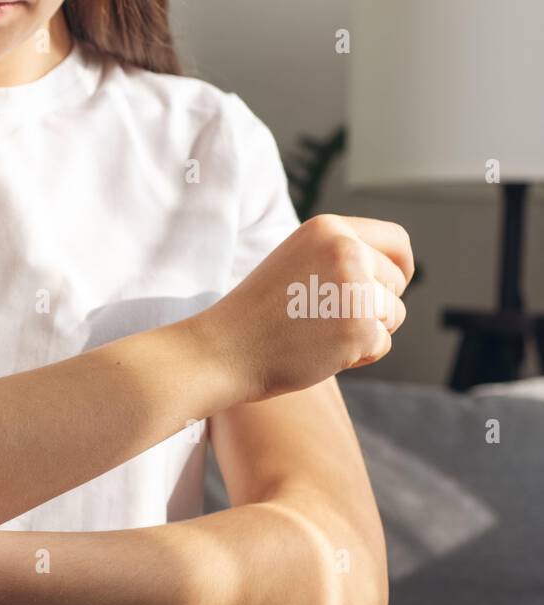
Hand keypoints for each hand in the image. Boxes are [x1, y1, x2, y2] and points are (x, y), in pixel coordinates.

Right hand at [193, 214, 414, 401]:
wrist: (223, 350)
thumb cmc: (254, 316)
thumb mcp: (295, 262)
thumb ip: (338, 257)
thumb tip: (393, 271)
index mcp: (328, 229)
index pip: (396, 240)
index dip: (400, 267)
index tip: (390, 287)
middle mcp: (345, 251)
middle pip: (396, 282)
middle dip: (375, 307)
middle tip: (329, 322)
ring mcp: (354, 289)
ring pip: (393, 315)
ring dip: (366, 332)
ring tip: (319, 335)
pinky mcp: (358, 327)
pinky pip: (381, 344)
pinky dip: (357, 357)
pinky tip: (319, 353)